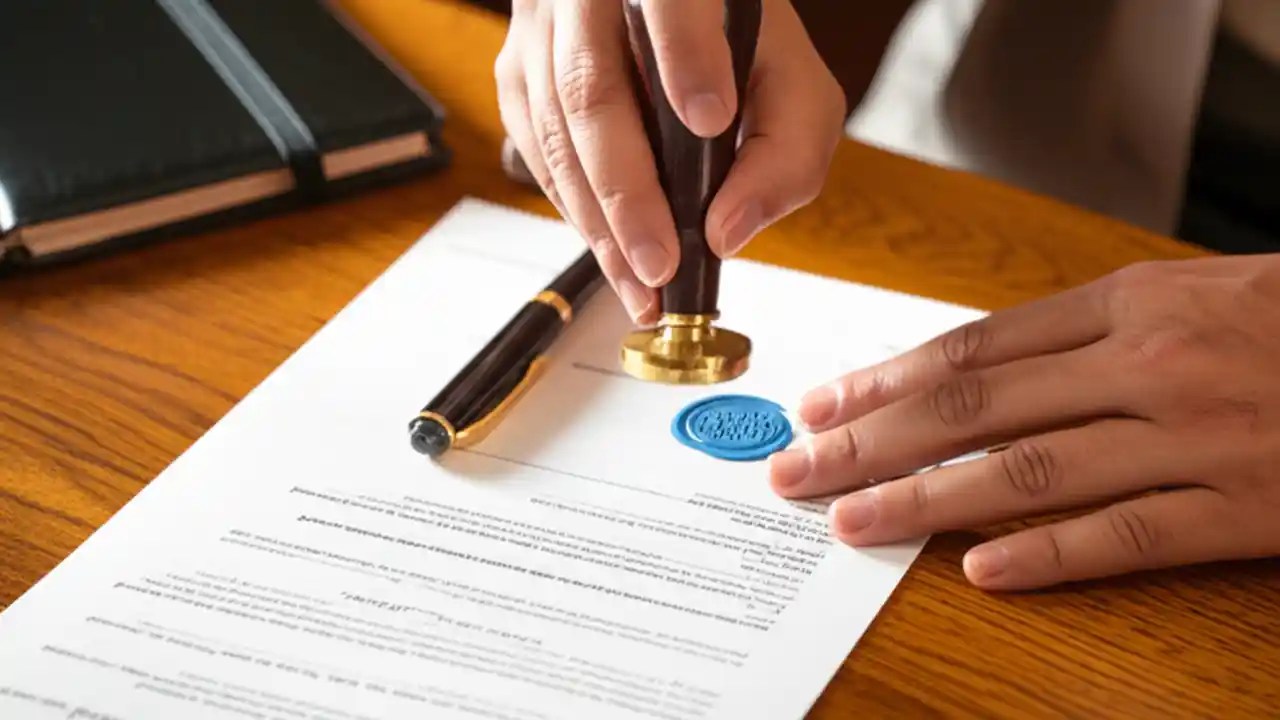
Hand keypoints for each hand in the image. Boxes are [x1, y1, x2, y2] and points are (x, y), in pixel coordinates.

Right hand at [495, 0, 845, 323]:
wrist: (678, 21)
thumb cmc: (736, 51)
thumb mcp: (791, 86)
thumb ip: (786, 152)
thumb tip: (726, 232)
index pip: (671, 0)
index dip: (685, 54)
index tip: (711, 119)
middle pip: (594, 84)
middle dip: (628, 190)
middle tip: (660, 261)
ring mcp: (544, 27)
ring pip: (554, 123)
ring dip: (597, 218)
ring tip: (638, 282)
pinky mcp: (518, 69)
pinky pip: (535, 146)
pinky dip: (574, 207)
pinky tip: (610, 251)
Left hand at [768, 255, 1279, 590]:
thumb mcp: (1187, 293)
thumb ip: (1084, 329)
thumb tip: (974, 370)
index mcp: (1131, 304)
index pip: (976, 348)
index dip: (886, 380)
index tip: (821, 406)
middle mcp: (1149, 363)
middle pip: (976, 408)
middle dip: (871, 441)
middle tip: (795, 468)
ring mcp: (1196, 436)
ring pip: (1030, 474)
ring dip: (927, 500)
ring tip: (852, 520)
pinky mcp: (1246, 506)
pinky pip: (1129, 536)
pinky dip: (1049, 557)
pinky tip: (979, 574)